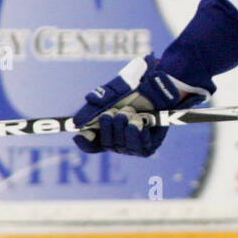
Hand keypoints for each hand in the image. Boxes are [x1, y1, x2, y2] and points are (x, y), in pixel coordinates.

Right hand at [72, 54, 209, 156]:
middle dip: (109, 125)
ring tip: (130, 113)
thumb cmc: (134, 90)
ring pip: (121, 147)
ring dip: (124, 127)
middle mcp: (117, 141)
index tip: (82, 133)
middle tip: (117, 111)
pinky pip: (138, 148)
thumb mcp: (112, 92)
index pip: (90, 145)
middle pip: (106, 144)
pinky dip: (136, 134)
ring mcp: (132, 147)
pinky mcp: (147, 148)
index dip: (85, 142)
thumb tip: (77, 122)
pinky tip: (139, 123)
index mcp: (105, 130)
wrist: (159, 88)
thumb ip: (95, 103)